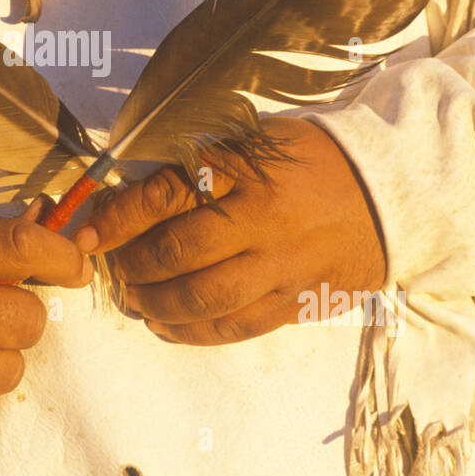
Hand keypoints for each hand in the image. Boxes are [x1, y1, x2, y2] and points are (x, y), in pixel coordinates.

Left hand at [72, 117, 385, 344]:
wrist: (388, 192)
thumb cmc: (308, 161)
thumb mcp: (252, 143)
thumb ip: (195, 168)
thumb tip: (126, 198)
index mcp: (247, 170)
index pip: (165, 196)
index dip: (116, 218)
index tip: (86, 233)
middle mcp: (262, 220)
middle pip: (178, 253)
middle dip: (132, 265)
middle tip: (113, 267)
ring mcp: (281, 266)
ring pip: (202, 299)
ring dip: (155, 303)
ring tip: (135, 297)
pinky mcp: (296, 302)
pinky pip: (234, 327)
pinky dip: (191, 331)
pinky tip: (167, 324)